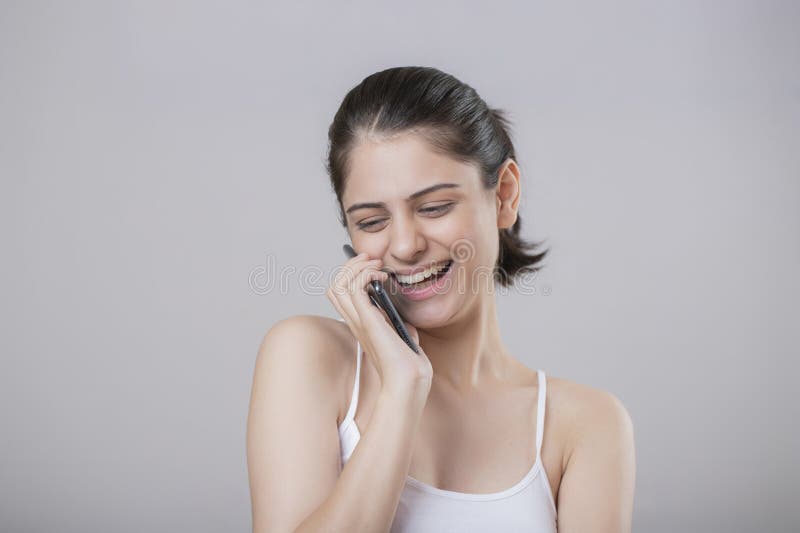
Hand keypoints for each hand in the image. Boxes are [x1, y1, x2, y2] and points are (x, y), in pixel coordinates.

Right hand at [327, 253, 432, 397]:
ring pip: (338, 284)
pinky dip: (365, 275)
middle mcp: (355, 322)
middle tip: (372, 260)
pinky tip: (382, 277)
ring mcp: (359, 322)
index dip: (350, 274)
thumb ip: (397, 326)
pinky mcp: (369, 321)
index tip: (372, 265)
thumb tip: (403, 317)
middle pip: (334, 285)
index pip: (340, 294)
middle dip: (351, 265)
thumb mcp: (401, 338)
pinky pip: (354, 289)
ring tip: (376, 265)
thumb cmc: (408, 365)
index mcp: (360, 324)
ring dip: (357, 267)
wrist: (409, 381)